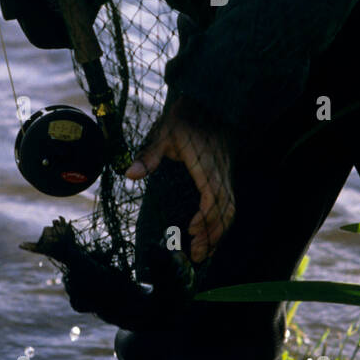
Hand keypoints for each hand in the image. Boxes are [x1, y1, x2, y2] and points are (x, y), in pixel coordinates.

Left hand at [125, 96, 234, 263]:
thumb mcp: (163, 134)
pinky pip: (229, 204)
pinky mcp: (225, 176)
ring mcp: (225, 175)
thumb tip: (129, 174)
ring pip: (229, 209)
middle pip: (224, 211)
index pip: (212, 198)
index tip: (190, 231)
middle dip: (212, 236)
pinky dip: (221, 222)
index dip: (204, 218)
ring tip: (203, 253)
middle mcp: (219, 174)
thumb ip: (149, 157)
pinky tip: (210, 233)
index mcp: (206, 166)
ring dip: (218, 233)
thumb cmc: (185, 119)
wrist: (209, 103)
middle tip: (196, 257)